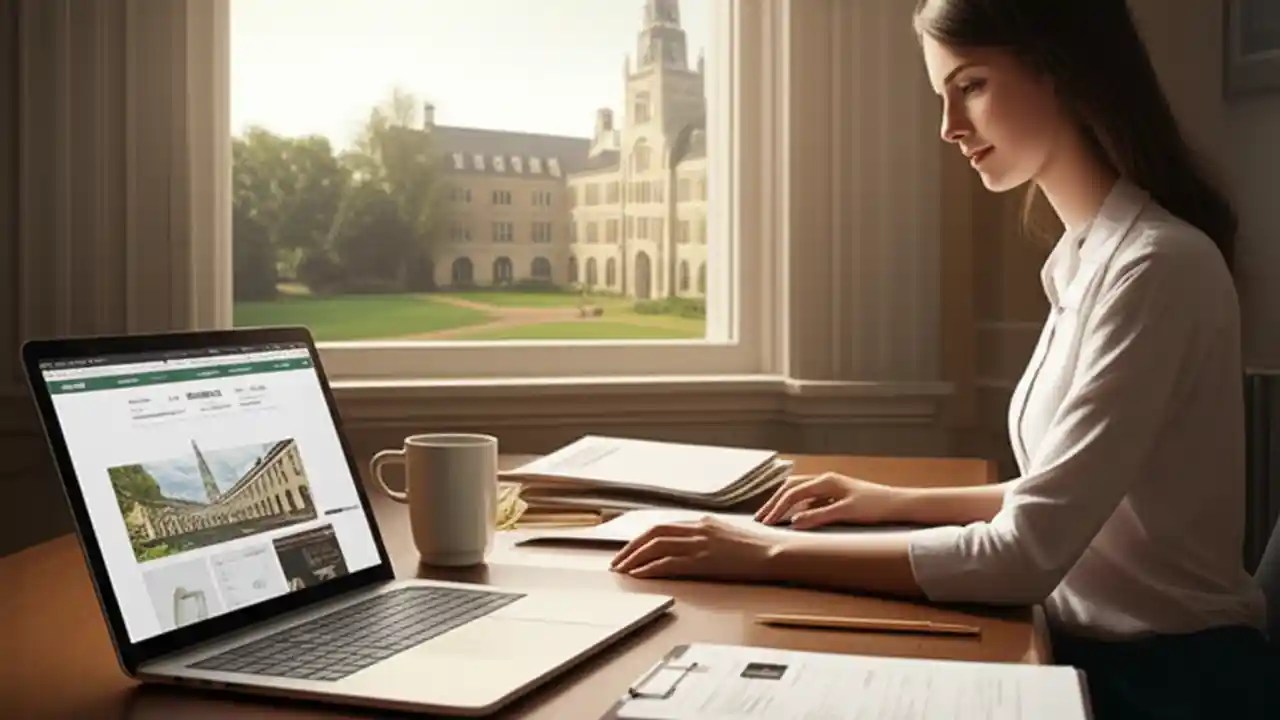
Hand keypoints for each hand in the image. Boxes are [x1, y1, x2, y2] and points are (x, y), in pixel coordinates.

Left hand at [609, 515, 779, 581]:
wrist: (774, 553)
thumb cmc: (756, 549)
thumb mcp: (728, 535)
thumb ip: (707, 538)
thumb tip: (689, 547)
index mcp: (703, 522)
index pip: (664, 526)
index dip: (642, 538)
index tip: (630, 550)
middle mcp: (698, 529)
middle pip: (654, 533)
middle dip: (631, 547)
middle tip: (617, 561)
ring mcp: (700, 543)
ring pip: (657, 546)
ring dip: (635, 558)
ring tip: (622, 569)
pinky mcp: (704, 560)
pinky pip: (669, 562)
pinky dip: (650, 568)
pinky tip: (639, 575)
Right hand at [754, 472, 908, 528]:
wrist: (897, 504)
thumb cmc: (875, 507)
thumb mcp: (845, 513)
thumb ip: (818, 517)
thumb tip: (793, 523)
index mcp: (826, 481)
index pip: (793, 493)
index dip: (777, 508)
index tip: (766, 523)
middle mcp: (825, 481)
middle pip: (791, 489)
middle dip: (774, 503)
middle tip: (760, 518)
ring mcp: (830, 488)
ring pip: (799, 493)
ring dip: (784, 504)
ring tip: (771, 517)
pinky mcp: (835, 496)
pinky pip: (809, 500)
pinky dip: (796, 508)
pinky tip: (793, 519)